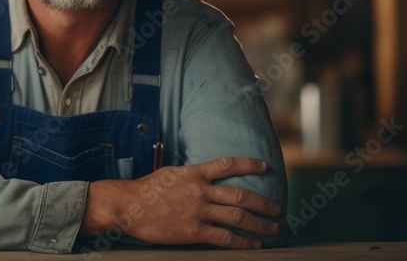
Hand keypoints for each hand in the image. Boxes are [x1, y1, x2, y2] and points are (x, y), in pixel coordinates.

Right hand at [81, 157, 281, 248]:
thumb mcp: (170, 173)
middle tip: (277, 208)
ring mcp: (198, 211)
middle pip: (240, 195)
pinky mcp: (193, 231)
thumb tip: (204, 174)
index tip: (265, 166)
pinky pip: (225, 237)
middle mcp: (200, 191)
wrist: (128, 206)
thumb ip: (190, 174)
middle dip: (263, 202)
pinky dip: (243, 241)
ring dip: (260, 223)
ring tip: (273, 227)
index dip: (249, 164)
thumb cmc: (146, 189)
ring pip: (237, 216)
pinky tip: (254, 243)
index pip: (227, 165)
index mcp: (194, 173)